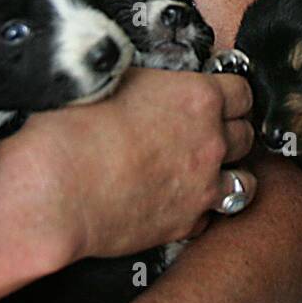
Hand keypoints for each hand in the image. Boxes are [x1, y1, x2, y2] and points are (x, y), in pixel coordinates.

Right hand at [0, 67, 256, 262]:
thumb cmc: (74, 129)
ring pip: (243, 179)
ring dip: (227, 173)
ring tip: (203, 171)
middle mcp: (210, 142)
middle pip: (245, 133)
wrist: (56, 188)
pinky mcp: (185, 222)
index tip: (220, 98)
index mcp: (199, 98)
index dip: (230, 94)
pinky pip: (208, 216)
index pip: (242, 91)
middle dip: (229, 131)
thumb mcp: (119, 80)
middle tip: (206, 133)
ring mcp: (203, 185)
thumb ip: (154, 85)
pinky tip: (176, 201)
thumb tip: (154, 85)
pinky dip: (198, 210)